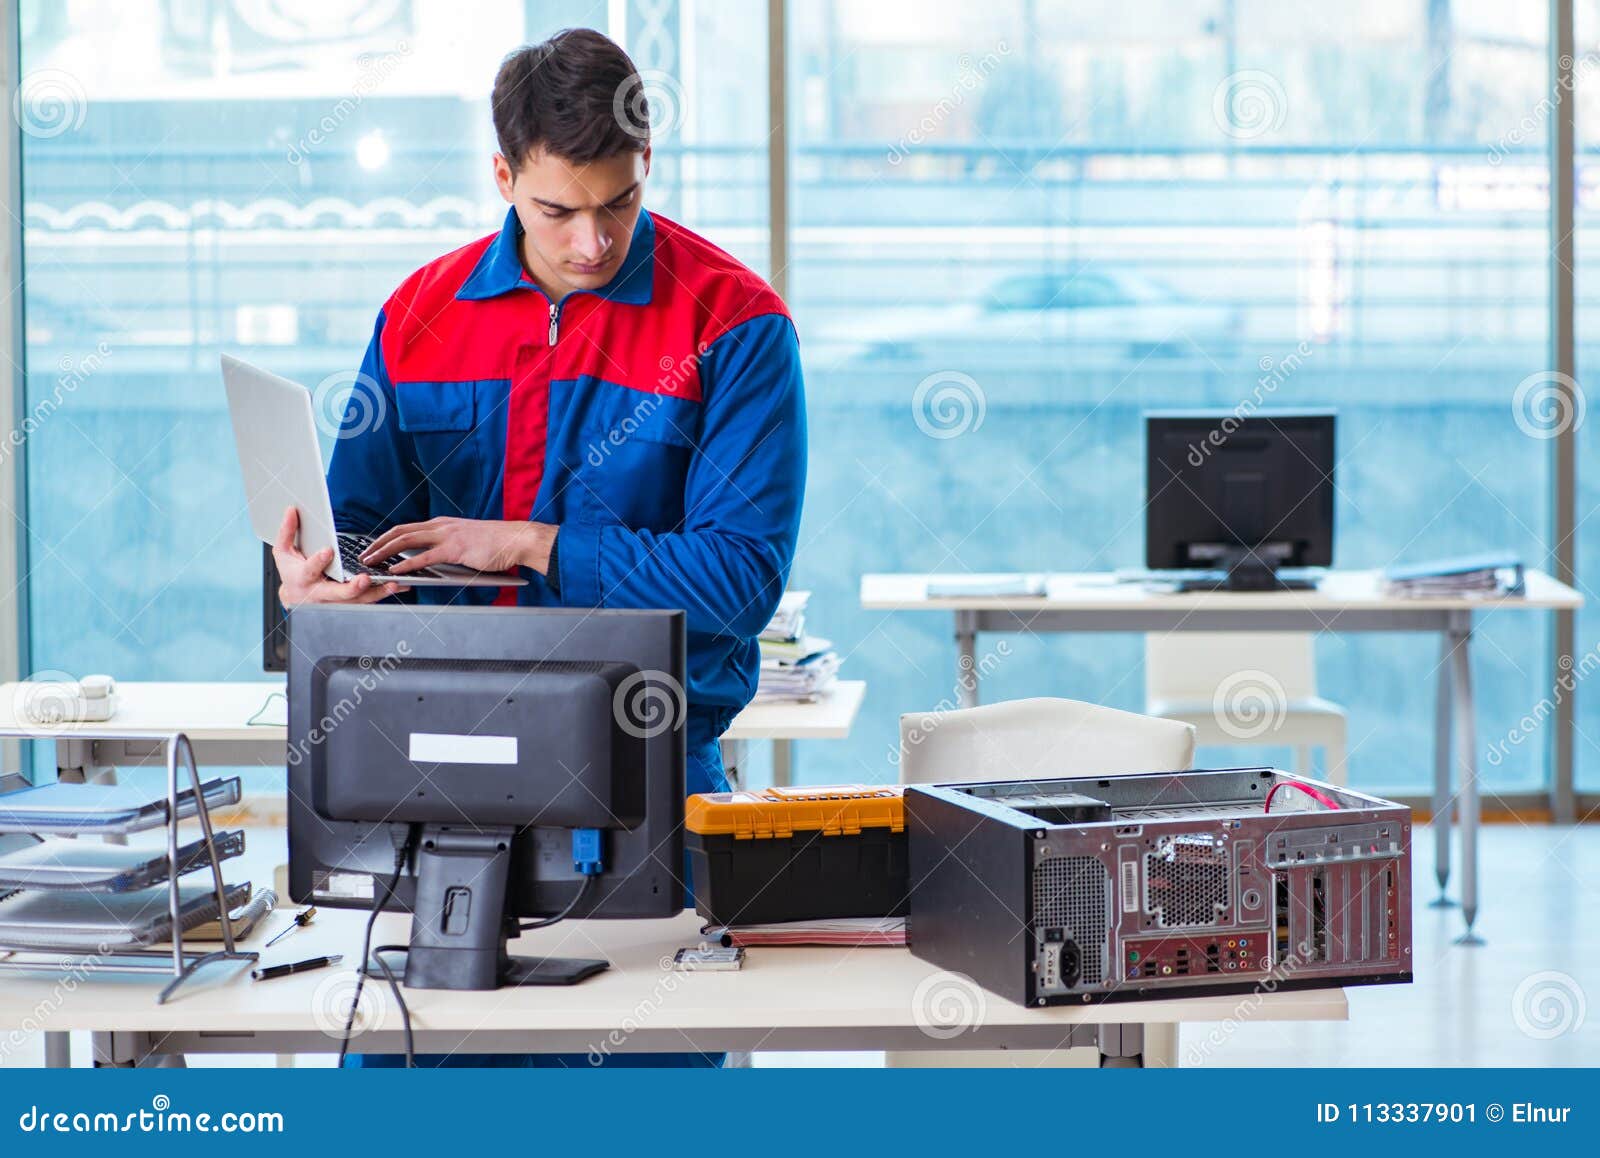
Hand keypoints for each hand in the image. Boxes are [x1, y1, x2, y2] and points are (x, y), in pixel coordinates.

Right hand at [272, 506, 408, 605]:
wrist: (294, 597)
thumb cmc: (291, 571)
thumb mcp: (283, 552)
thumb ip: (287, 531)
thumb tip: (291, 510)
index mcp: (303, 578)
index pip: (310, 569)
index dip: (318, 561)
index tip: (328, 551)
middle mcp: (320, 593)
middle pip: (338, 593)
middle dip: (352, 588)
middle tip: (365, 578)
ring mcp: (336, 601)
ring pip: (357, 601)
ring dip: (376, 593)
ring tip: (393, 584)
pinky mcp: (349, 603)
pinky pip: (367, 601)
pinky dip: (383, 594)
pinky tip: (398, 586)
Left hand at [359, 517, 554, 575]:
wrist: (516, 540)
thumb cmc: (496, 544)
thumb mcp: (467, 541)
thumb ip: (448, 548)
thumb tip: (432, 561)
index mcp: (443, 524)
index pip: (407, 528)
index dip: (387, 537)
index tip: (374, 546)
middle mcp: (441, 525)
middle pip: (400, 531)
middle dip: (378, 542)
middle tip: (363, 553)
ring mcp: (447, 536)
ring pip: (406, 541)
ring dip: (384, 552)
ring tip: (371, 562)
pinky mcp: (455, 549)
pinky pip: (424, 557)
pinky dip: (405, 565)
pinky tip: (394, 572)